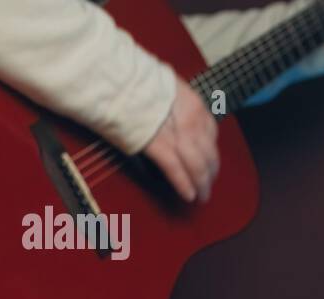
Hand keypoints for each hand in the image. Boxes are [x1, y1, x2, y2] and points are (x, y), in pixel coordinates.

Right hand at [142, 81, 218, 202]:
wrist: (111, 77)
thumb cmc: (131, 81)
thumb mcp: (164, 88)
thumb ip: (176, 106)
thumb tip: (177, 121)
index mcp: (194, 105)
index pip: (211, 136)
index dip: (212, 155)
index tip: (211, 166)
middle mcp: (192, 119)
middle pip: (209, 154)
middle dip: (210, 174)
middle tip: (207, 187)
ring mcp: (175, 133)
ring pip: (197, 165)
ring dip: (201, 184)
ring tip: (201, 197)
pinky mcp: (157, 144)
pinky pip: (176, 168)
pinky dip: (183, 184)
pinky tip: (189, 195)